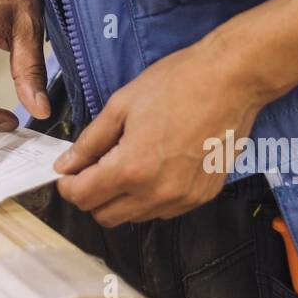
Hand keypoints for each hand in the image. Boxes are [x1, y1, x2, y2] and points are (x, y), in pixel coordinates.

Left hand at [53, 34, 268, 224]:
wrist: (231, 81)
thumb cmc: (177, 84)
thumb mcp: (121, 105)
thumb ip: (90, 141)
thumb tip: (66, 164)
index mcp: (132, 168)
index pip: (83, 197)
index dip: (67, 185)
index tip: (67, 172)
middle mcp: (157, 193)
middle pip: (105, 216)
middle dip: (91, 195)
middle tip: (93, 167)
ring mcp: (183, 199)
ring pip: (134, 217)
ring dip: (120, 198)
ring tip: (127, 161)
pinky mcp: (202, 197)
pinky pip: (163, 210)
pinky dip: (148, 197)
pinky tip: (153, 167)